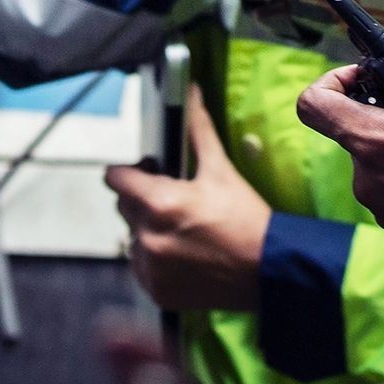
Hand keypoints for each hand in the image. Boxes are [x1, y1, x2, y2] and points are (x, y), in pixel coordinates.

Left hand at [105, 87, 270, 311]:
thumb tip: (191, 91)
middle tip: (173, 197)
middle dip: (142, 198)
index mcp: (158, 202)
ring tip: (181, 227)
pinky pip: (142, 267)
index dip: (129, 171)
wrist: (268, 271)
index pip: (115, 179)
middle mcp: (147, 237)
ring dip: (148, 229)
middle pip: (124, 207)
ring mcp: (151, 268)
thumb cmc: (245, 217)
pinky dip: (155, 259)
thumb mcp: (220, 169)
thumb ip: (198, 129)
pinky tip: (183, 252)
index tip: (147, 171)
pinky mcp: (157, 292)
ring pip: (132, 238)